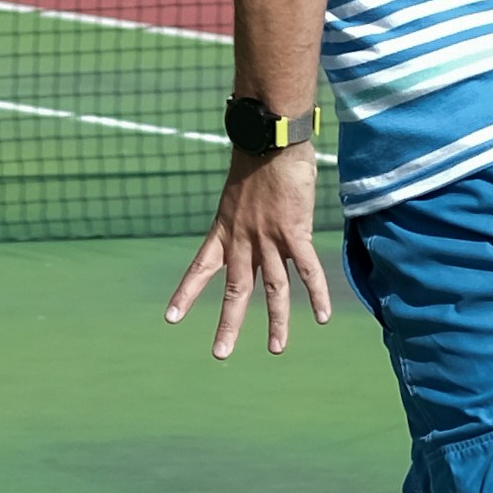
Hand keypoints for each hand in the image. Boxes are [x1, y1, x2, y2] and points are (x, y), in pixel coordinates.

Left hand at [168, 146, 328, 359]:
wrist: (270, 138)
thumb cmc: (258, 157)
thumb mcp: (239, 192)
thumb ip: (246, 212)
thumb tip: (255, 213)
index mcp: (225, 229)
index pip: (200, 268)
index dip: (186, 294)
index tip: (171, 318)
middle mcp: (244, 239)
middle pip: (236, 290)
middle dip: (228, 324)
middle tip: (220, 354)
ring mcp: (269, 238)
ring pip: (274, 289)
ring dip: (276, 321)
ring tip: (275, 348)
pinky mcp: (295, 232)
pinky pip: (308, 270)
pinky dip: (316, 295)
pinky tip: (321, 318)